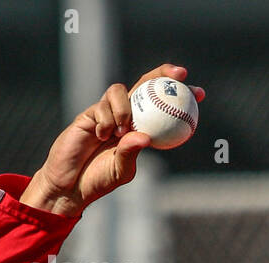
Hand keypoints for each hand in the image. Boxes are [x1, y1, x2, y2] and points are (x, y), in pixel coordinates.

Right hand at [19, 63, 205, 217]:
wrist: (69, 184)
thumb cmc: (99, 180)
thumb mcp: (121, 171)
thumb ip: (131, 153)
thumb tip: (145, 137)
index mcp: (142, 129)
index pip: (163, 107)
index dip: (180, 96)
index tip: (199, 93)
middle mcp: (126, 116)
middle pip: (145, 85)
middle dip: (163, 74)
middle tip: (179, 74)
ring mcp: (106, 113)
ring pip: (120, 92)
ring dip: (125, 108)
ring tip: (122, 131)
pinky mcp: (88, 114)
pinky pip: (101, 107)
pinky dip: (106, 120)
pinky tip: (104, 135)